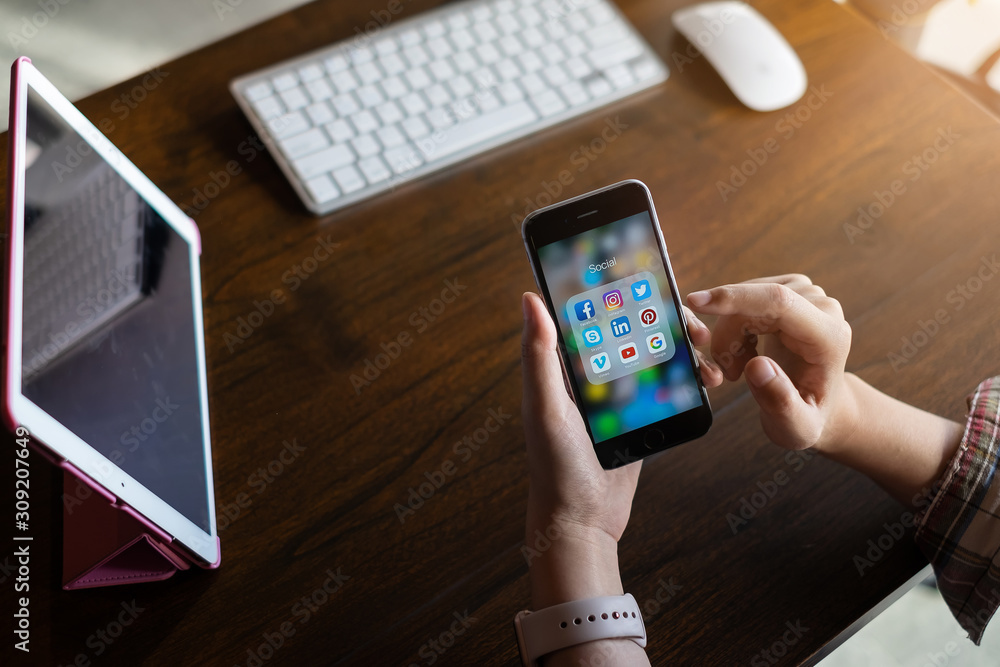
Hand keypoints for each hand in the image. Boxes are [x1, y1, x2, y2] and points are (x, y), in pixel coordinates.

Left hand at [520, 292, 720, 607]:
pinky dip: (686, 379)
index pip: (592, 315)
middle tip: (694, 325)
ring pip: (653, 356)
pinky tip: (704, 379)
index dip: (619, 293)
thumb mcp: (545, 407)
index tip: (651, 279)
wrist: (582, 521)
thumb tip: (530, 297)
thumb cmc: (555, 465)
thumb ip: (539, 354)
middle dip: (665, 320)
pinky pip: (664, 388)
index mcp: (564, 367)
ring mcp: (617, 397)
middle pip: (631, 331)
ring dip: (681, 348)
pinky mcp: (638, 418)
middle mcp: (590, 376)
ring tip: (705, 352)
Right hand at [686, 274, 853, 451]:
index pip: (779, 302)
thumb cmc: (809, 415)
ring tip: (738, 367)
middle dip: (728, 334)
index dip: (735, 298)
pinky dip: (735, 324)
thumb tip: (757, 366)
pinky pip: (748, 297)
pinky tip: (744, 350)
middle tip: (725, 372)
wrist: (822, 403)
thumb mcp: (796, 425)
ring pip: (747, 298)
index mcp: (830, 337)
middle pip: (756, 303)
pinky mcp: (793, 292)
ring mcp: (809, 296)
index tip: (696, 303)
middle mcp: (823, 308)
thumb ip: (779, 400)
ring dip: (730, 332)